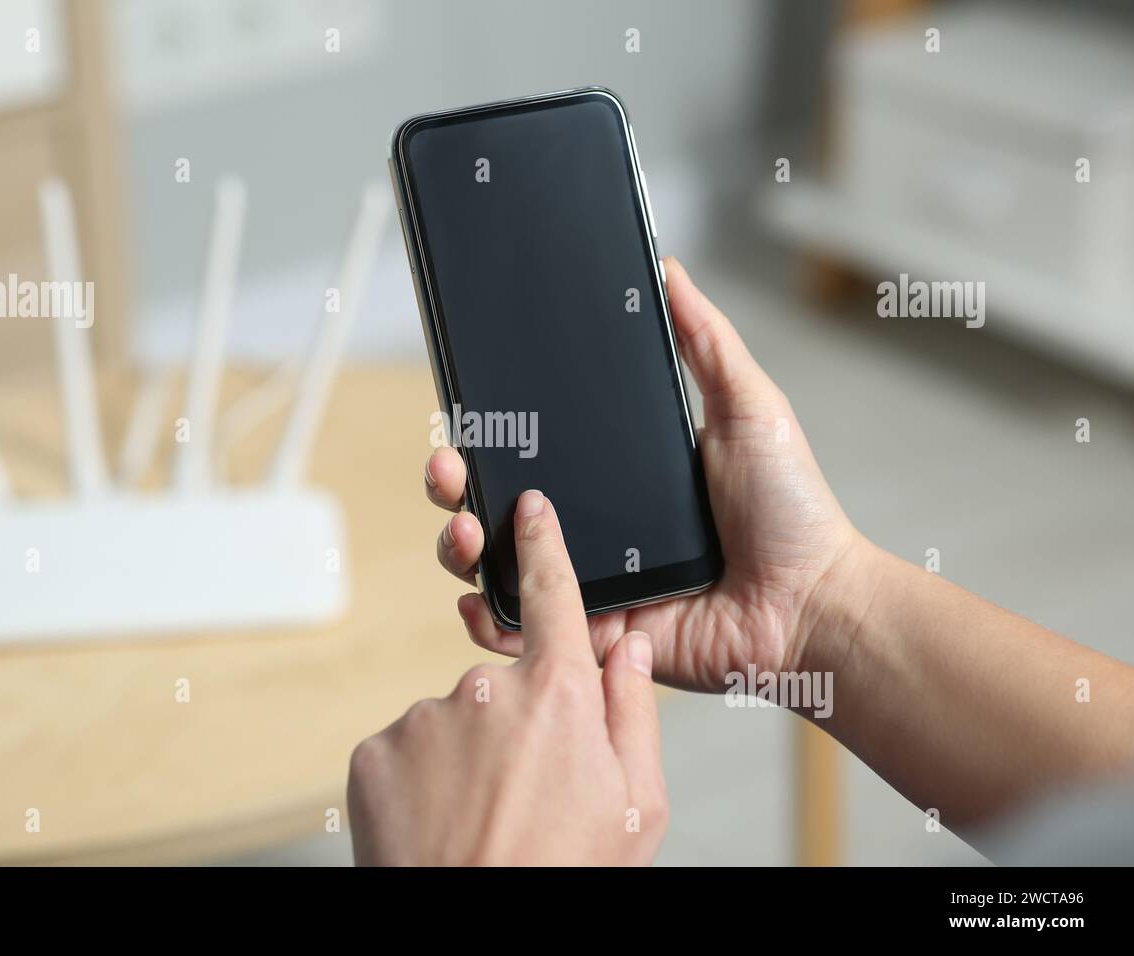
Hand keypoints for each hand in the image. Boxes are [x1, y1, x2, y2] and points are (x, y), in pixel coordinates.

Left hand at [347, 490, 666, 864]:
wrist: (470, 937)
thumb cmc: (562, 876)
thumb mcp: (635, 804)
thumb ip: (632, 710)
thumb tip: (630, 644)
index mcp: (558, 696)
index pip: (552, 595)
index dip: (543, 544)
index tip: (529, 507)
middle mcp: (485, 690)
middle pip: (504, 681)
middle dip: (516, 723)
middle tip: (526, 793)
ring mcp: (423, 717)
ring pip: (453, 719)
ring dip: (467, 758)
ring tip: (483, 819)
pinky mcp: (375, 749)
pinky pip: (407, 747)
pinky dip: (422, 779)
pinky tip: (442, 821)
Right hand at [424, 257, 862, 691]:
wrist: (814, 604)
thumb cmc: (792, 510)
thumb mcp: (748, 407)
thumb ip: (705, 341)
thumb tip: (668, 269)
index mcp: (617, 474)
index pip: (532, 448)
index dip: (488, 434)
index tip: (462, 414)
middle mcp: (592, 526)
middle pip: (494, 504)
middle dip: (452, 484)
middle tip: (448, 468)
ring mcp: (589, 583)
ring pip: (495, 566)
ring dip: (456, 547)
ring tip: (461, 530)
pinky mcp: (596, 636)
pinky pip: (525, 632)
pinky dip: (488, 622)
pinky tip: (476, 603)